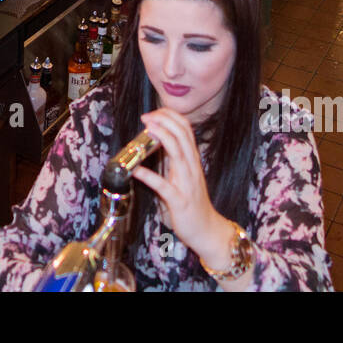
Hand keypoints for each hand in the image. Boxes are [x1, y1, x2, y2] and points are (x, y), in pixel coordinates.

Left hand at [132, 109, 231, 266]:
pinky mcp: (179, 201)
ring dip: (162, 138)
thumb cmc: (192, 203)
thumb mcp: (182, 176)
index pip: (186, 129)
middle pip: (182, 135)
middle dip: (165, 121)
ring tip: (147, 128)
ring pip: (178, 153)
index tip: (154, 112)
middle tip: (147, 116)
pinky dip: (149, 176)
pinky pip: (163, 186)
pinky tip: (135, 170)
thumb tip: (153, 143)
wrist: (207, 230)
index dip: (170, 117)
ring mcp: (187, 184)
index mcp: (192, 160)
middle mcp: (191, 168)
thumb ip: (171, 161)